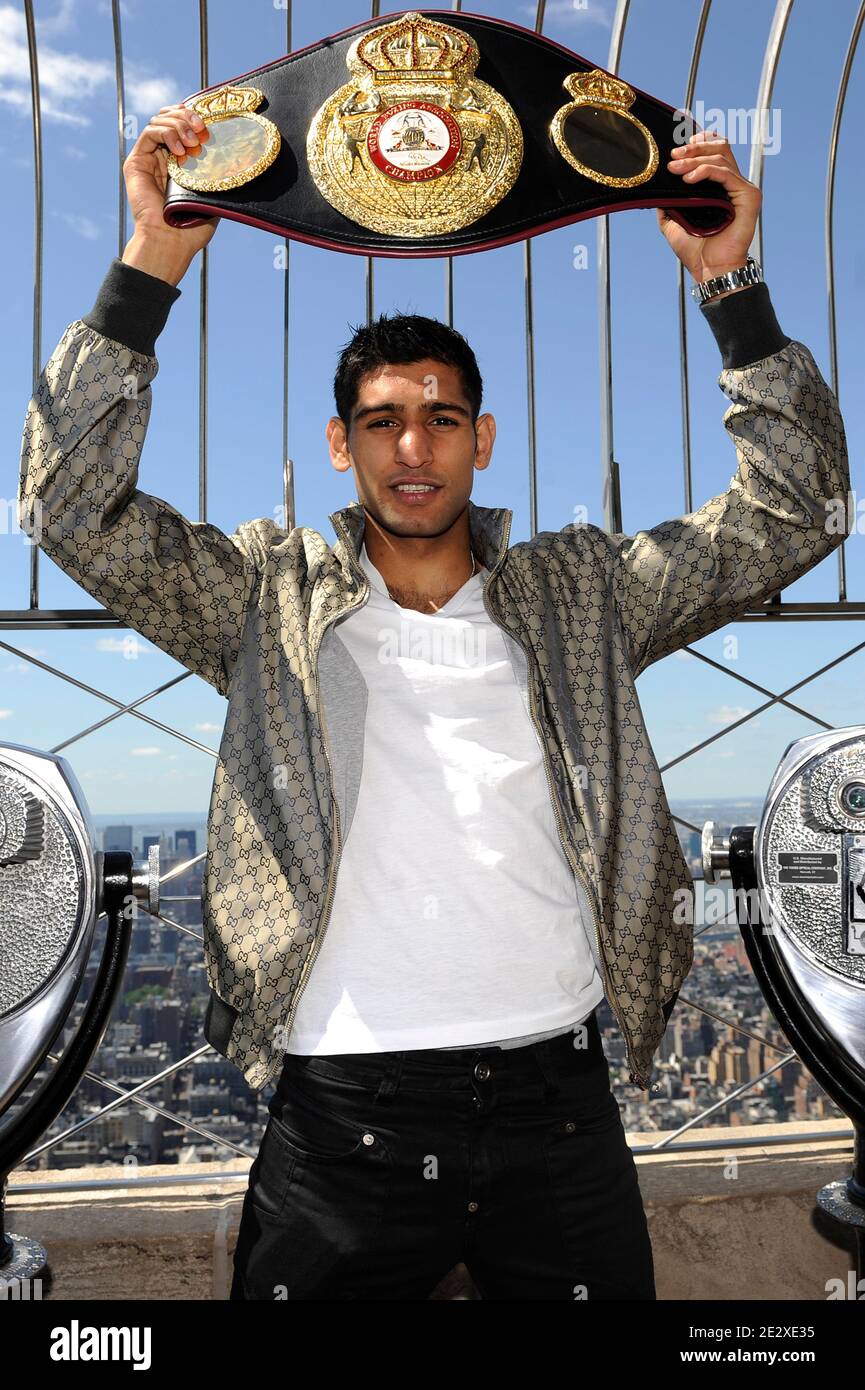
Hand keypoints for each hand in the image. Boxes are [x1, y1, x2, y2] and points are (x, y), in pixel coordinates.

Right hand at [121, 103, 218, 281]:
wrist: (170, 242)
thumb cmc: (190, 229)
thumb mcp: (212, 198)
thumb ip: (217, 179)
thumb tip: (238, 160)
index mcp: (178, 163)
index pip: (182, 126)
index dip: (194, 117)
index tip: (209, 125)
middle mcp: (161, 158)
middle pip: (169, 117)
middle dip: (186, 115)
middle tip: (201, 128)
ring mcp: (148, 159)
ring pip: (159, 121)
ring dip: (178, 124)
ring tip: (192, 142)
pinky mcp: (136, 162)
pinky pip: (149, 133)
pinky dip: (166, 133)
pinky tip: (179, 149)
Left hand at [657, 131, 761, 283]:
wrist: (708, 269)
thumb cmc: (695, 250)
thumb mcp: (672, 220)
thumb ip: (668, 201)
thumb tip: (656, 185)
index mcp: (719, 186)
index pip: (714, 151)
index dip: (697, 143)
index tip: (676, 150)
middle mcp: (732, 184)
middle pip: (719, 148)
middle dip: (693, 148)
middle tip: (673, 156)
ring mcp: (742, 188)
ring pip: (720, 157)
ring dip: (694, 160)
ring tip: (676, 169)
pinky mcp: (749, 195)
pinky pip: (726, 173)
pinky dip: (706, 171)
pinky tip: (689, 178)